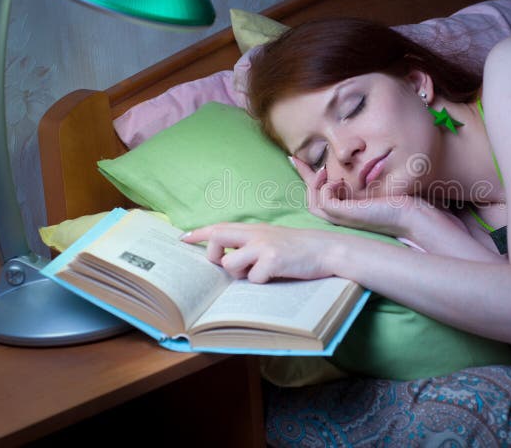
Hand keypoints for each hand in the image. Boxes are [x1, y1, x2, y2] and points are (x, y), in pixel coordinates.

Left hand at [181, 222, 333, 282]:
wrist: (327, 250)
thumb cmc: (300, 249)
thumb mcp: (274, 240)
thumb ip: (252, 245)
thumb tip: (229, 260)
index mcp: (255, 229)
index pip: (220, 227)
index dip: (199, 232)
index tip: (183, 238)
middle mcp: (256, 234)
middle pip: (217, 238)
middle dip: (212, 253)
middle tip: (221, 263)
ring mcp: (263, 247)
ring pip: (230, 264)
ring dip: (239, 274)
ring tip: (257, 273)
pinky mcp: (273, 261)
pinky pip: (253, 278)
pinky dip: (261, 282)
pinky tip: (276, 276)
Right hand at [291, 156, 422, 236]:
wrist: (408, 214)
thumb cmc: (395, 201)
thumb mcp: (371, 184)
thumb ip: (358, 177)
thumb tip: (352, 156)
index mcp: (344, 210)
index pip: (318, 195)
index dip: (305, 177)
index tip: (296, 158)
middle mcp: (340, 216)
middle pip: (310, 201)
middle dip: (303, 178)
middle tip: (297, 158)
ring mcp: (342, 218)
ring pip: (313, 203)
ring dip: (314, 184)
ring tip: (323, 170)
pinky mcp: (346, 215)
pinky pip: (324, 202)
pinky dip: (325, 189)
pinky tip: (337, 181)